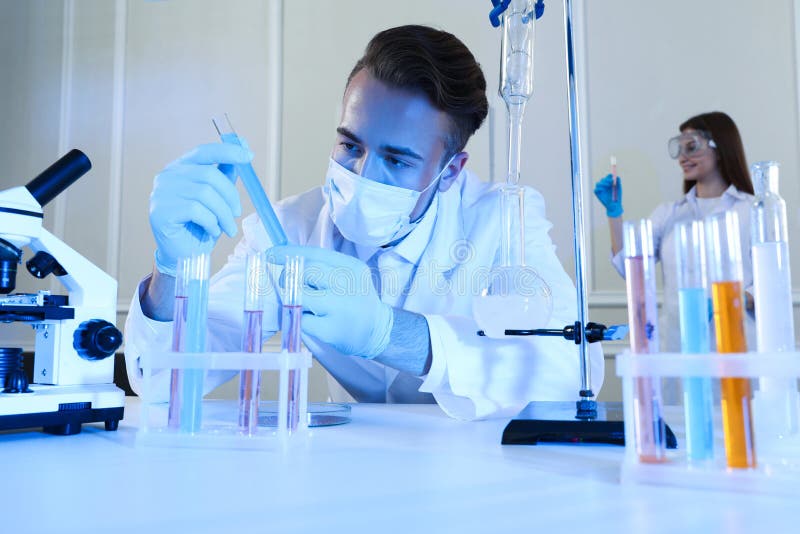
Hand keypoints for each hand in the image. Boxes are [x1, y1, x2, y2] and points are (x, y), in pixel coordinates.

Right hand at [149, 143, 251, 275]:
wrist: (184, 256)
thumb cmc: (200, 226)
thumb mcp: (217, 198)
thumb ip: (225, 175)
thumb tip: (242, 150)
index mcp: (180, 168)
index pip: (204, 152)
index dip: (227, 152)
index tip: (248, 155)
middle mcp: (167, 176)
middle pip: (209, 175)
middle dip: (230, 196)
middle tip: (237, 213)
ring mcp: (161, 193)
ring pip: (205, 194)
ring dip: (223, 214)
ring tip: (227, 228)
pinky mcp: (161, 211)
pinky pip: (196, 210)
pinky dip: (211, 222)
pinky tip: (211, 231)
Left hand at [268, 245, 392, 357]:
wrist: (376, 331)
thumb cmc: (355, 300)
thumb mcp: (348, 276)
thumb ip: (322, 267)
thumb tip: (286, 260)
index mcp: (350, 267)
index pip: (314, 254)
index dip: (288, 253)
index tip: (270, 254)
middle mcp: (346, 284)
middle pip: (305, 272)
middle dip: (289, 278)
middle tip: (289, 287)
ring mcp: (339, 307)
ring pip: (299, 296)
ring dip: (294, 300)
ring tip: (306, 306)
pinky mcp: (330, 330)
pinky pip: (300, 319)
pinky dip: (298, 319)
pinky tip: (310, 320)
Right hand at [593, 174, 622, 217]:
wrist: (615, 205)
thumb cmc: (617, 197)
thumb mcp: (619, 189)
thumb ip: (618, 182)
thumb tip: (617, 177)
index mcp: (609, 183)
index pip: (607, 177)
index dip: (609, 176)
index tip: (612, 178)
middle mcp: (604, 185)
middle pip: (603, 179)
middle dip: (606, 180)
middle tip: (610, 182)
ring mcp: (601, 190)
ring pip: (598, 183)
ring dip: (602, 183)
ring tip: (607, 186)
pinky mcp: (598, 194)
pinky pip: (595, 190)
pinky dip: (598, 189)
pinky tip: (603, 190)